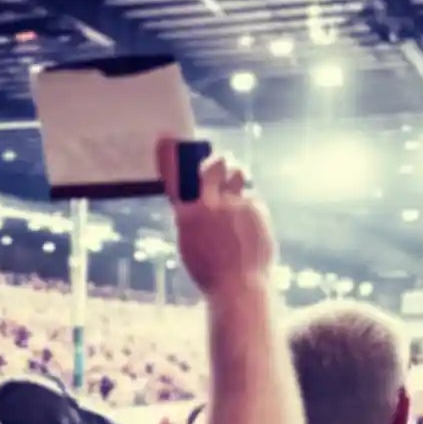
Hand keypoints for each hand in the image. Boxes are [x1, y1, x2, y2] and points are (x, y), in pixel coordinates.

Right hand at [156, 139, 275, 299]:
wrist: (240, 286)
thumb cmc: (213, 272)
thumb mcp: (192, 244)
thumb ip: (196, 218)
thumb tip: (205, 200)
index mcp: (186, 216)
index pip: (175, 179)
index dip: (169, 156)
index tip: (166, 137)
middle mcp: (209, 205)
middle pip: (214, 167)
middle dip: (218, 162)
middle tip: (222, 162)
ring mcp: (234, 205)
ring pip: (238, 176)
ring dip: (237, 176)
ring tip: (238, 191)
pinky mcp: (255, 209)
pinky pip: (253, 198)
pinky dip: (251, 208)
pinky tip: (252, 226)